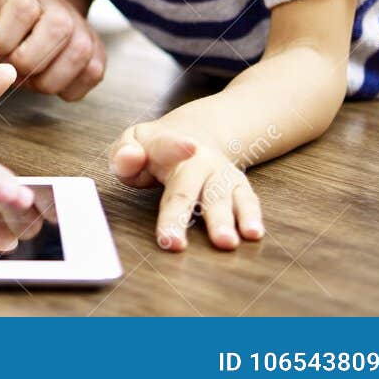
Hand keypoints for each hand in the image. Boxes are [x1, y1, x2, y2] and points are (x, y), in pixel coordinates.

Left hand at [0, 0, 105, 99]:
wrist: (18, 10)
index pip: (24, 9)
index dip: (3, 39)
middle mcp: (55, 1)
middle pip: (59, 27)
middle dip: (30, 62)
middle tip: (13, 69)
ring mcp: (79, 23)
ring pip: (81, 51)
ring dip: (50, 79)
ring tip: (30, 80)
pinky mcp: (94, 47)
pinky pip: (94, 71)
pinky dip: (71, 88)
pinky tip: (48, 82)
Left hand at [108, 122, 264, 250]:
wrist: (195, 136)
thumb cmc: (156, 150)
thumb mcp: (134, 142)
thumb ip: (124, 153)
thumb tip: (130, 158)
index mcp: (167, 146)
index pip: (167, 146)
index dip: (176, 146)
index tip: (189, 146)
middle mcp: (198, 160)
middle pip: (187, 188)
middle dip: (181, 215)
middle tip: (175, 243)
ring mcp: (220, 174)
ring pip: (221, 196)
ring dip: (224, 220)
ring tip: (226, 242)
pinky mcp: (238, 187)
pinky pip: (247, 201)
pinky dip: (251, 217)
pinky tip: (254, 234)